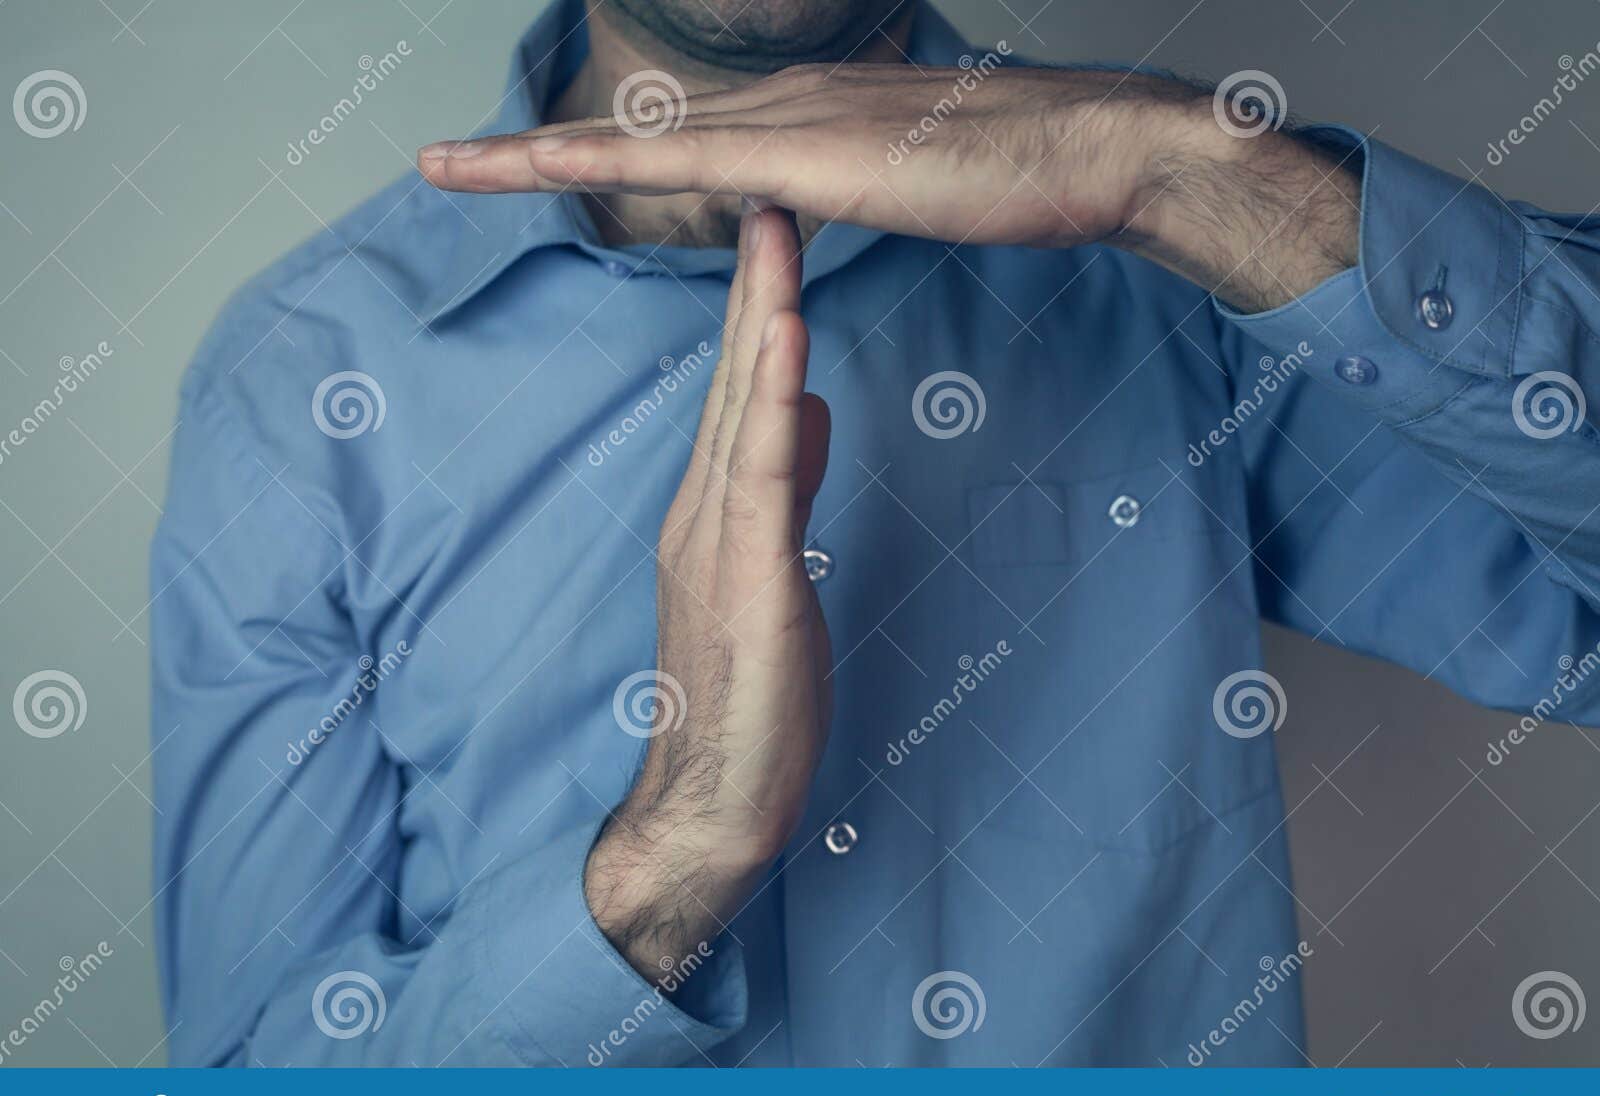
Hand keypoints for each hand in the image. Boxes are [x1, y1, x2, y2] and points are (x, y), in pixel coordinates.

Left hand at [419, 64, 1356, 309]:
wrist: (1088, 152)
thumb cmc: (1021, 178)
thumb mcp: (919, 186)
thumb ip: (863, 189)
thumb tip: (836, 202)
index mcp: (806, 120)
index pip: (686, 143)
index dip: (608, 154)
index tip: (543, 171)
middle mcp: (780, 106)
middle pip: (636, 131)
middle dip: (538, 149)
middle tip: (449, 163)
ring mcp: (787, 123)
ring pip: (632, 138)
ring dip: (534, 153)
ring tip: (449, 167)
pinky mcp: (804, 155)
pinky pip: (672, 162)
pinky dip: (595, 160)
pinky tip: (533, 166)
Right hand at [582, 207, 832, 980]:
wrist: (710, 803)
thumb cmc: (745, 699)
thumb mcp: (777, 575)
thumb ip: (787, 490)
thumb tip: (815, 411)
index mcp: (710, 513)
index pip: (738, 393)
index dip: (755, 310)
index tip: (776, 234)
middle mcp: (701, 513)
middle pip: (733, 382)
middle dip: (753, 285)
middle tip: (769, 191)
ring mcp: (715, 543)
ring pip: (741, 411)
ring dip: (758, 317)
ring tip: (775, 231)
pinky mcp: (745, 580)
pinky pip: (760, 474)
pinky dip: (771, 399)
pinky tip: (785, 338)